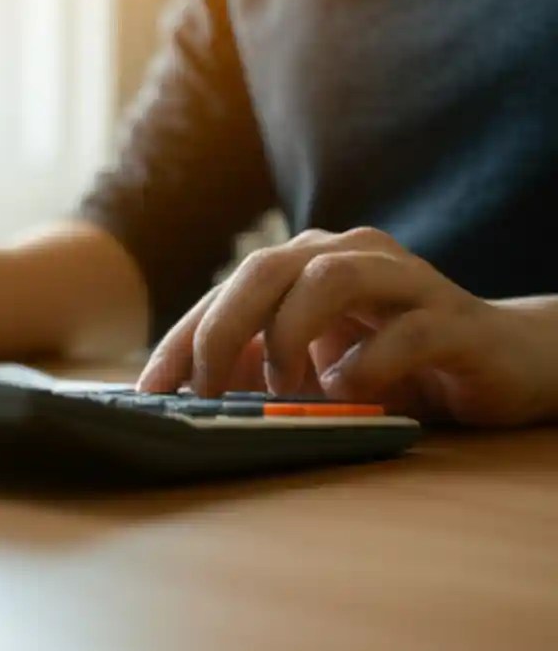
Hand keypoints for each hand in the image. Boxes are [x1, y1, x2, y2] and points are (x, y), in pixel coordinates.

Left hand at [137, 227, 557, 425]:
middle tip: (204, 390)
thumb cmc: (391, 361)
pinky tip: (352, 391)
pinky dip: (370, 364)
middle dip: (221, 329)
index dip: (181, 340)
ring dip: (291, 336)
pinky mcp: (453, 319)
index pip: (224, 292)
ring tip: (284, 388)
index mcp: (304, 264)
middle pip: (265, 267)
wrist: (501, 359)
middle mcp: (347, 256)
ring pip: (329, 278)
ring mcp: (403, 281)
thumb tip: (181, 395)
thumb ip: (254, 369)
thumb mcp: (310, 366)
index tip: (147, 390)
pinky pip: (406, 331)